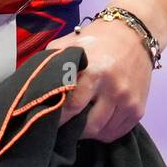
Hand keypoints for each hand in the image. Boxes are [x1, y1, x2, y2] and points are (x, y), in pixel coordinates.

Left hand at [46, 18, 153, 141]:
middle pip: (87, 126)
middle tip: (60, 127)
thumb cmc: (96, 39)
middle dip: (71, 129)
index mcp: (94, 71)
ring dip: (87, 133)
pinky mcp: (138, 109)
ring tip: (77, 124)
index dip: (56, 119)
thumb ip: (51, 63)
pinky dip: (103, 133)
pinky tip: (95, 124)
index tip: (45, 122)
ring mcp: (128, 100)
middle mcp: (113, 88)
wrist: (134, 33)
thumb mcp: (70, 44)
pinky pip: (117, 133)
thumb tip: (28, 86)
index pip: (71, 107)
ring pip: (102, 132)